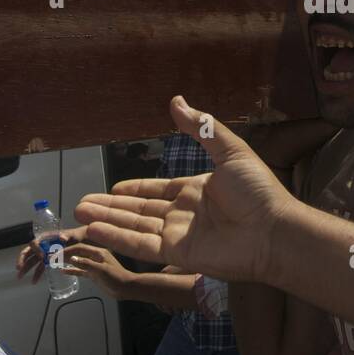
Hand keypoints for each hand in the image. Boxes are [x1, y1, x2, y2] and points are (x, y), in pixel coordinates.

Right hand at [16, 224, 87, 284]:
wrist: (79, 241)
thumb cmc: (74, 236)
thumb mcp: (71, 235)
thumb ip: (66, 237)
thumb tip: (62, 238)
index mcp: (45, 238)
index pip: (35, 243)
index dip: (36, 250)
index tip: (42, 257)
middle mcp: (42, 245)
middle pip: (28, 252)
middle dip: (22, 260)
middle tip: (18, 268)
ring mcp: (44, 253)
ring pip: (32, 261)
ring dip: (25, 269)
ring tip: (20, 277)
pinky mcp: (47, 260)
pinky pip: (40, 267)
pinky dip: (37, 274)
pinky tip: (34, 281)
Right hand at [61, 242, 137, 300]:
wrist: (126, 288)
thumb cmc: (116, 278)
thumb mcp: (101, 270)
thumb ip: (86, 264)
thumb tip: (71, 258)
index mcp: (98, 252)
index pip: (79, 248)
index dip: (67, 250)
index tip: (56, 254)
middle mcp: (95, 257)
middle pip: (77, 253)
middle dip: (64, 254)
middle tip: (52, 257)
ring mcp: (94, 265)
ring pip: (77, 261)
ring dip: (66, 261)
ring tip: (54, 263)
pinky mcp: (93, 274)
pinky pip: (80, 270)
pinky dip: (72, 270)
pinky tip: (63, 271)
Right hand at [75, 96, 297, 282]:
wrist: (274, 231)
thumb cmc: (257, 190)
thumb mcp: (230, 150)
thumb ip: (201, 128)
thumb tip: (175, 100)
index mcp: (197, 190)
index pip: (158, 191)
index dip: (135, 190)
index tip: (114, 189)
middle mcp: (185, 214)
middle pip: (139, 210)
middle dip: (111, 207)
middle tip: (82, 203)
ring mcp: (180, 235)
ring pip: (135, 226)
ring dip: (107, 220)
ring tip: (79, 212)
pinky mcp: (178, 254)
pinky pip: (141, 245)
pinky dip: (117, 237)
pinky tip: (95, 229)